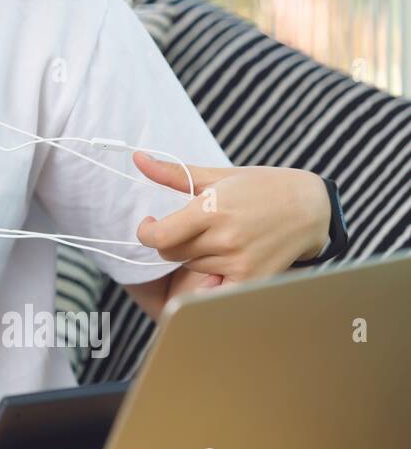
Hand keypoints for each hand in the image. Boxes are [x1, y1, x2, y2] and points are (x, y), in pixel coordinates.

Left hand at [132, 153, 330, 288]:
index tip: (150, 224)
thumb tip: (137, 159)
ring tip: (219, 237)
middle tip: (188, 228)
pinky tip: (219, 264)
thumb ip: (172, 173)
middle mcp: (225, 239)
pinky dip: (210, 280)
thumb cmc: (261, 187)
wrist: (310, 207)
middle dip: (171, 241)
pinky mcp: (252, 279)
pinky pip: (213, 290)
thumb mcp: (216, 176)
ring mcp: (240, 262)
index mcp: (212, 210)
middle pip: (172, 253)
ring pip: (192, 266)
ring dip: (196, 255)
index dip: (146, 233)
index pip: (160, 236)